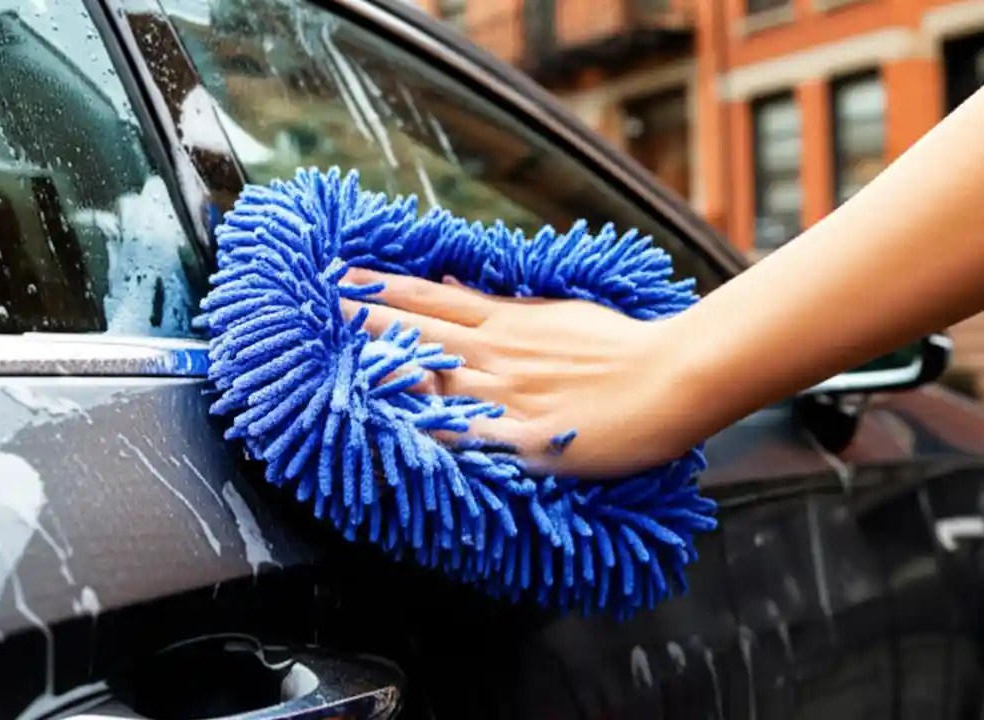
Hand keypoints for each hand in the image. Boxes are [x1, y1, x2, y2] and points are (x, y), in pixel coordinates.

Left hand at [340, 268, 700, 478]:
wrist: (671, 375)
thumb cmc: (621, 343)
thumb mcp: (554, 309)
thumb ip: (500, 303)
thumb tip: (452, 283)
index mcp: (505, 320)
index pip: (426, 298)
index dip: (379, 287)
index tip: (336, 278)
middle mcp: (496, 352)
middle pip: (415, 329)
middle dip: (361, 317)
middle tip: (313, 305)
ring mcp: (506, 394)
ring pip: (430, 373)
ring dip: (379, 363)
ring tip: (331, 355)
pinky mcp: (524, 437)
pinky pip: (467, 435)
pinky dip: (427, 430)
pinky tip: (390, 431)